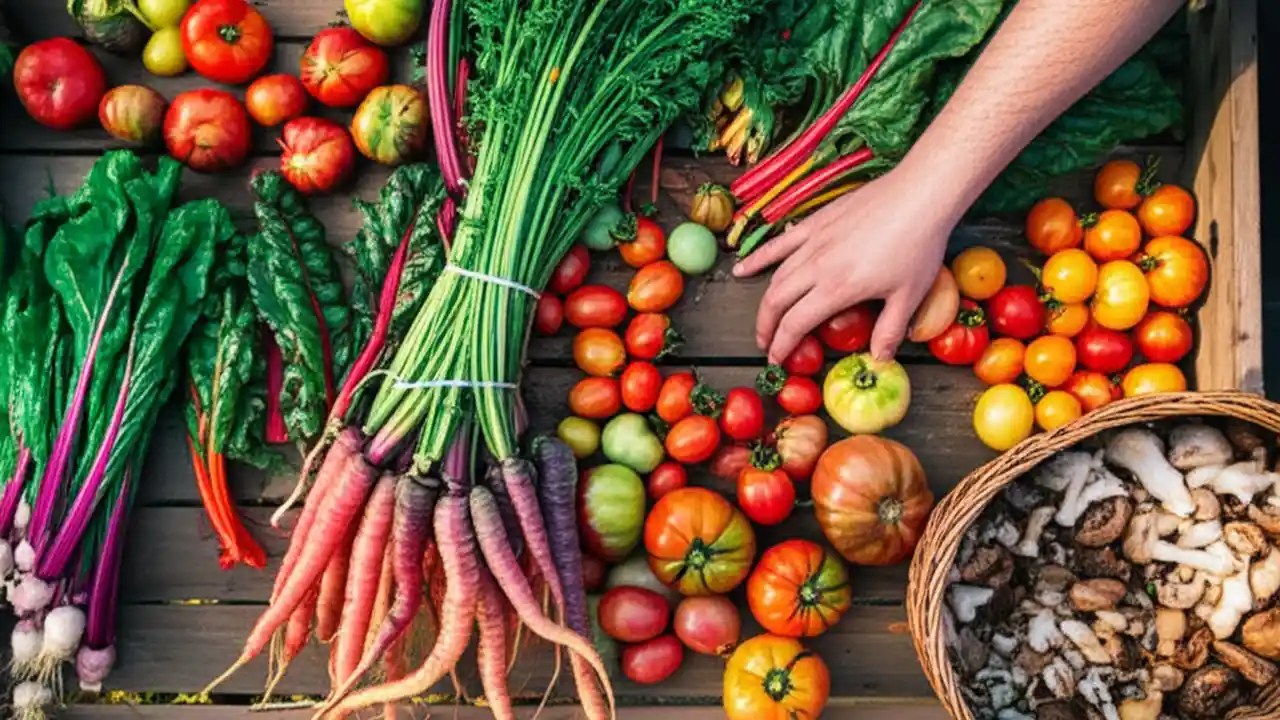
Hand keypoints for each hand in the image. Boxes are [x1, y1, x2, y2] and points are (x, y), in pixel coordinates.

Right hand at [733, 166, 960, 362]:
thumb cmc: (918, 245)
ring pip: (776, 277)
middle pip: (776, 302)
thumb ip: (890, 330)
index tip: (777, 361)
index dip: (781, 346)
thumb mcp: (909, 296)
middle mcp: (817, 267)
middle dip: (766, 328)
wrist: (919, 195)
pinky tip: (741, 269)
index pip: (795, 324)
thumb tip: (879, 360)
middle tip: (767, 345)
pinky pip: (779, 244)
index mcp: (837, 289)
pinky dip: (758, 258)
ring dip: (765, 302)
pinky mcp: (815, 222)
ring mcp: (812, 242)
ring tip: (764, 320)